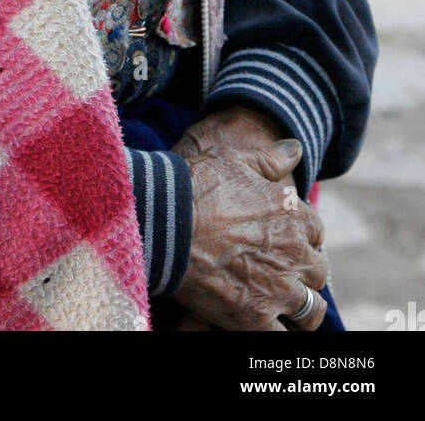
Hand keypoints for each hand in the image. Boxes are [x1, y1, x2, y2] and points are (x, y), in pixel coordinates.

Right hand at [169, 108, 327, 330]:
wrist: (166, 220)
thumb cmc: (198, 184)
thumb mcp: (236, 160)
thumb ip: (271, 158)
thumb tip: (296, 147)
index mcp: (292, 214)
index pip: (317, 232)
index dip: (304, 237)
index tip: (287, 241)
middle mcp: (294, 252)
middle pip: (317, 271)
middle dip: (303, 272)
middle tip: (281, 273)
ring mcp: (278, 288)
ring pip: (310, 309)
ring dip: (300, 307)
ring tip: (284, 307)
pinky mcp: (256, 317)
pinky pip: (282, 338)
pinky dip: (276, 334)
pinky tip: (263, 326)